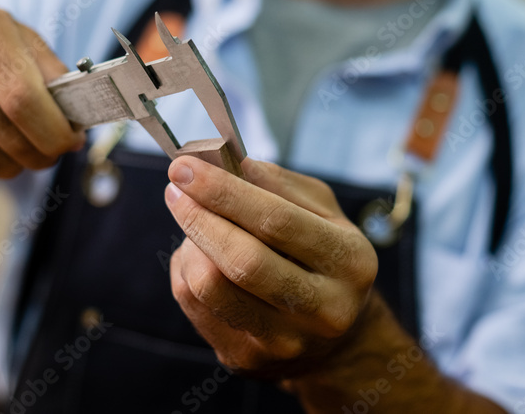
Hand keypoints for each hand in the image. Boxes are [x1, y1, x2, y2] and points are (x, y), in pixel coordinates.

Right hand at [0, 6, 84, 183]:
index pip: (26, 96)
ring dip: (13, 164)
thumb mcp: (7, 41)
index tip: (72, 140)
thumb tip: (78, 119)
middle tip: (51, 153)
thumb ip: (49, 71)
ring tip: (8, 146)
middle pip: (13, 133)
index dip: (56, 128)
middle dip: (42, 152)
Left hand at [164, 156, 377, 376]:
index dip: (225, 191)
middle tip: (175, 187)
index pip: (278, 221)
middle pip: (243, 260)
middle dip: (199, 216)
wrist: (336, 341)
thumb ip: (280, 184)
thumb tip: (226, 164)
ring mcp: (284, 342)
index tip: (186, 167)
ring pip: (210, 286)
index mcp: (349, 261)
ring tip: (195, 221)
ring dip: (190, 243)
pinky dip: (186, 269)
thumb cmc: (323, 258)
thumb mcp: (323, 212)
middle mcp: (323, 309)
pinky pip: (194, 306)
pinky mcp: (247, 360)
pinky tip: (198, 254)